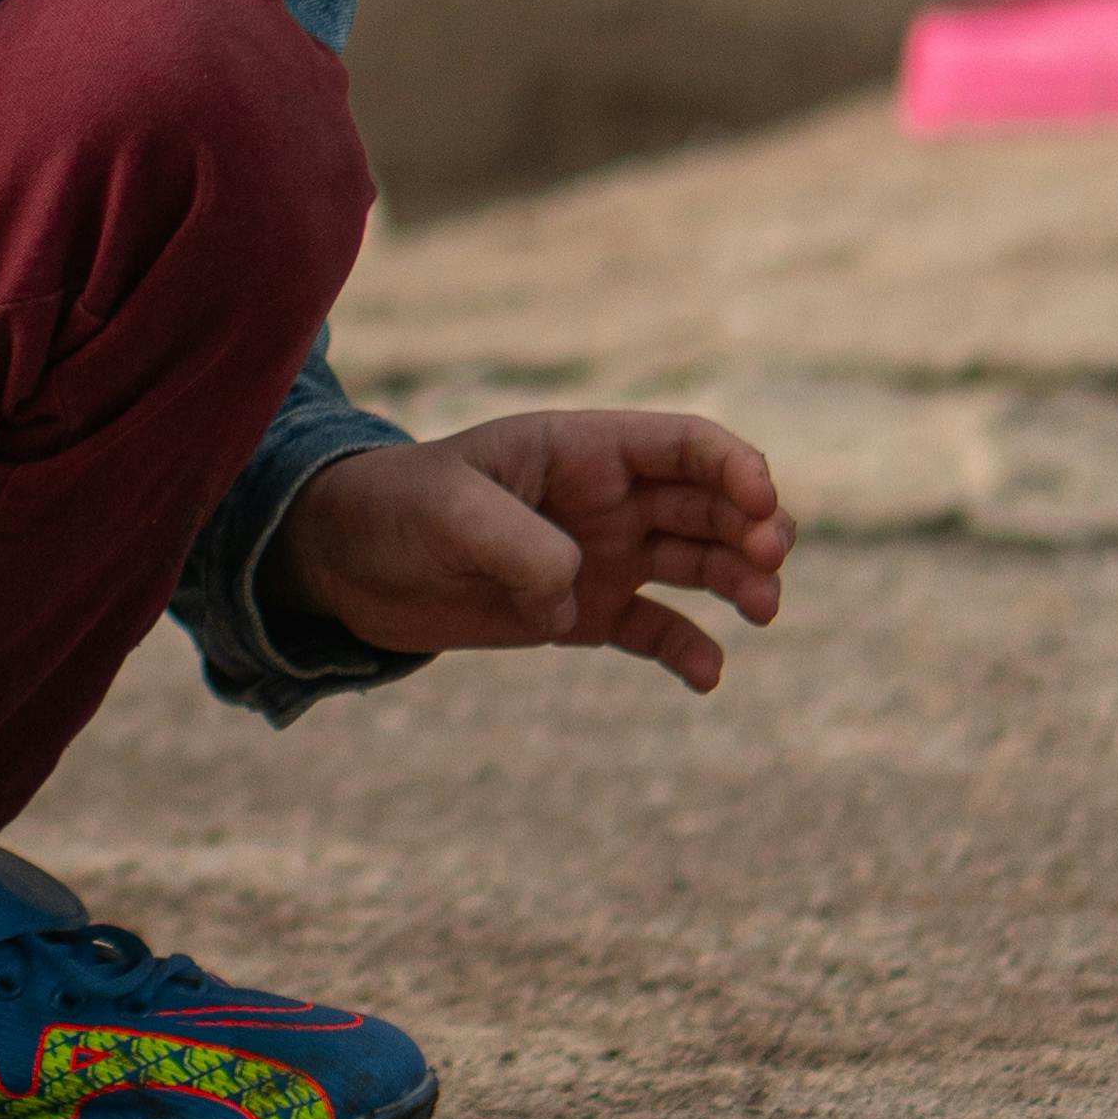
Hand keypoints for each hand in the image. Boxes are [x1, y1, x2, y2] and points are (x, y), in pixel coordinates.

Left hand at [272, 409, 792, 696]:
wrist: (349, 563)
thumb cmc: (395, 510)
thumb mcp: (449, 513)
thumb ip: (519, 544)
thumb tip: (575, 597)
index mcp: (579, 448)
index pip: (682, 443)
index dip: (733, 465)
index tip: (762, 504)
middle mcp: (605, 498)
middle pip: (708, 503)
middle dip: (753, 526)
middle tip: (768, 566)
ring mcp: (602, 555)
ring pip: (698, 562)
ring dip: (740, 582)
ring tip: (762, 612)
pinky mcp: (586, 613)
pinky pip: (658, 629)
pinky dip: (690, 649)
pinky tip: (709, 675)